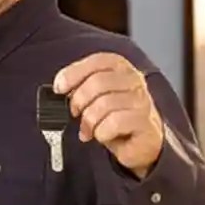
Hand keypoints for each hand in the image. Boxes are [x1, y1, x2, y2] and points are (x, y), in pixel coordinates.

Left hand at [53, 52, 163, 178]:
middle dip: (79, 101)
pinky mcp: (144, 121)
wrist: (140, 143)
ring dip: (89, 121)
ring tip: (89, 129)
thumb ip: (81, 87)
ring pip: (104, 104)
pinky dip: (102, 133)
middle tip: (75, 113)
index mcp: (121, 68)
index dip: (75, 73)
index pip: (97, 61)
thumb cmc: (115, 118)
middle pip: (98, 82)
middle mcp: (134, 80)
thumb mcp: (96, 98)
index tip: (60, 88)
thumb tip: (62, 87)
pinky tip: (104, 135)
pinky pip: (114, 123)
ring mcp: (142, 100)